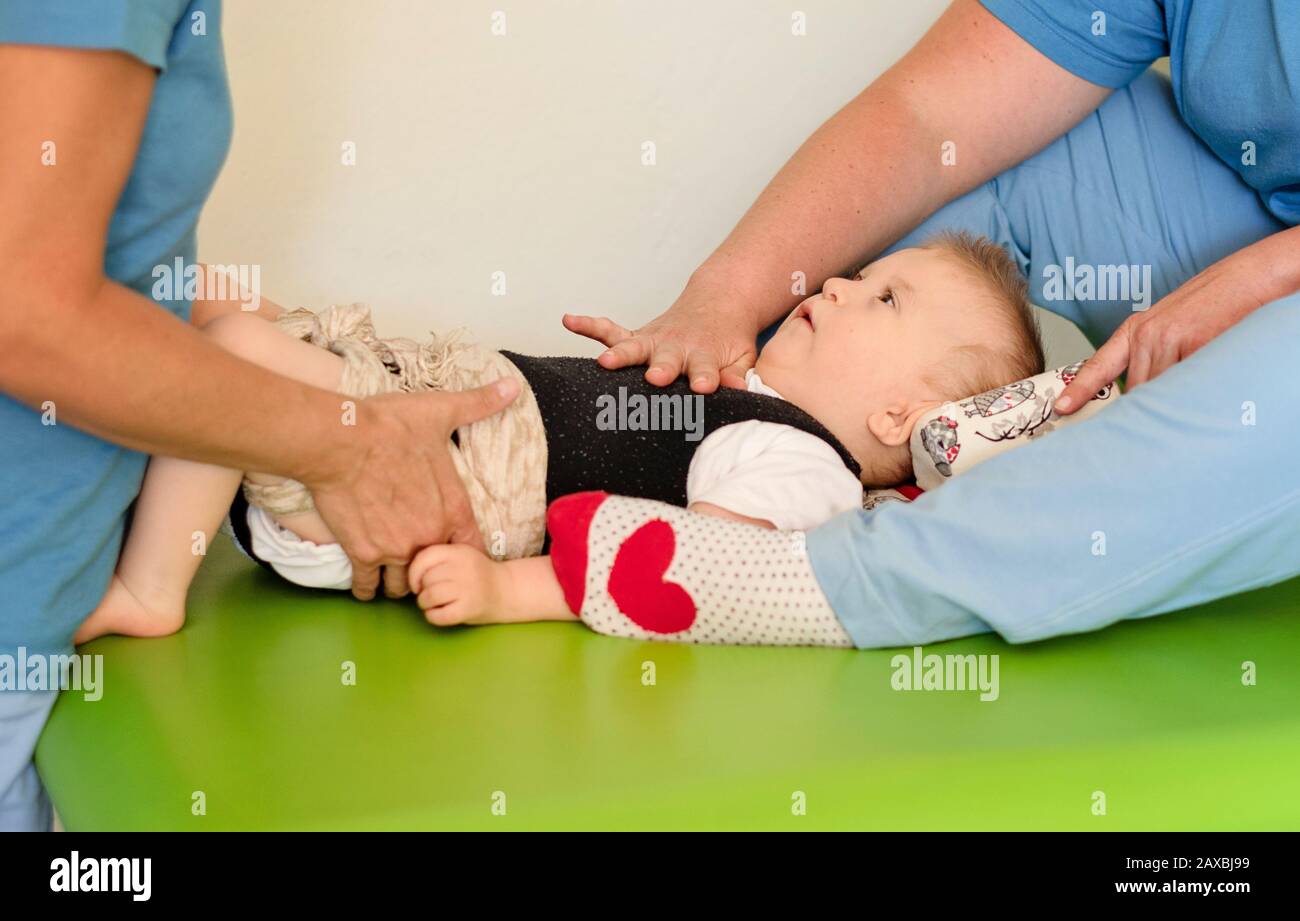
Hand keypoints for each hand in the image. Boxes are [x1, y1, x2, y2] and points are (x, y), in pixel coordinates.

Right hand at [304, 378, 518, 601]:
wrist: (340, 439)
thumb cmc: (389, 425)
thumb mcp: (441, 411)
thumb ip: (480, 404)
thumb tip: (511, 386)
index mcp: (453, 508)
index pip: (472, 549)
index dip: (462, 553)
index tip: (450, 550)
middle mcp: (430, 535)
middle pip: (436, 571)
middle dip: (427, 568)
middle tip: (416, 562)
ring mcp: (397, 549)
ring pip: (402, 586)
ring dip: (398, 581)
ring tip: (391, 571)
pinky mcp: (364, 554)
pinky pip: (367, 587)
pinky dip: (365, 588)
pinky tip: (364, 581)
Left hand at [409, 543, 505, 625]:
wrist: (507, 591)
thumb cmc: (477, 574)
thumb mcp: (461, 556)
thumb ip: (438, 558)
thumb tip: (407, 573)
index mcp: (459, 552)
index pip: (425, 557)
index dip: (414, 572)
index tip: (417, 582)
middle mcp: (463, 568)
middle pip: (426, 579)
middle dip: (421, 590)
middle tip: (430, 594)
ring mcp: (467, 589)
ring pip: (429, 596)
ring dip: (425, 604)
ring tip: (433, 604)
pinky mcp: (468, 609)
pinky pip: (438, 615)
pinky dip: (433, 616)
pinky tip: (439, 613)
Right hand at [563, 275, 761, 392]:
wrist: (718, 304)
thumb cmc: (728, 341)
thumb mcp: (742, 358)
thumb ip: (738, 375)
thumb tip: (741, 391)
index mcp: (705, 356)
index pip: (707, 370)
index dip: (706, 378)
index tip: (705, 387)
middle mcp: (676, 348)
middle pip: (667, 359)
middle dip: (660, 368)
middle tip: (656, 377)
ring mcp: (653, 341)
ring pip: (633, 347)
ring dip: (620, 354)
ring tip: (605, 362)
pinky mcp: (636, 337)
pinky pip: (608, 330)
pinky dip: (588, 325)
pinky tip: (568, 320)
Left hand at [1056, 258, 1268, 414]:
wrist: (1248, 278)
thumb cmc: (1211, 306)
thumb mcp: (1169, 327)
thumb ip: (1151, 357)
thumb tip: (1141, 395)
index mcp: (1135, 331)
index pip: (1099, 365)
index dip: (1080, 390)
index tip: (1062, 408)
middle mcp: (1146, 335)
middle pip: (1135, 391)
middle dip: (1142, 409)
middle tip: (1150, 422)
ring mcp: (1169, 340)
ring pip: (1159, 391)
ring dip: (1170, 404)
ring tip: (1188, 398)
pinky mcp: (1195, 346)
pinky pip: (1186, 385)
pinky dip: (1194, 392)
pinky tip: (1205, 383)